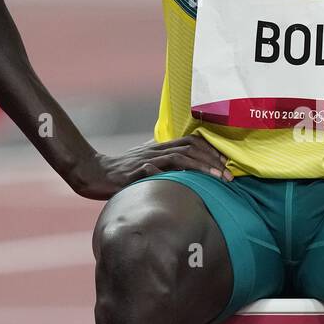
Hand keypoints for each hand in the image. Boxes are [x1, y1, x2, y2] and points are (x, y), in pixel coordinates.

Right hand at [70, 135, 231, 199]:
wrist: (94, 172)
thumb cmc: (122, 170)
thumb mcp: (146, 161)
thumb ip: (164, 159)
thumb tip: (184, 162)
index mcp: (160, 147)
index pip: (192, 141)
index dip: (211, 150)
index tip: (226, 163)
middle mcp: (156, 150)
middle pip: (190, 148)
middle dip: (212, 160)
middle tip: (229, 175)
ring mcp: (146, 160)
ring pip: (179, 158)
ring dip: (201, 167)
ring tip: (217, 179)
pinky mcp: (134, 173)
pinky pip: (153, 171)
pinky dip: (168, 173)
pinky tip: (183, 181)